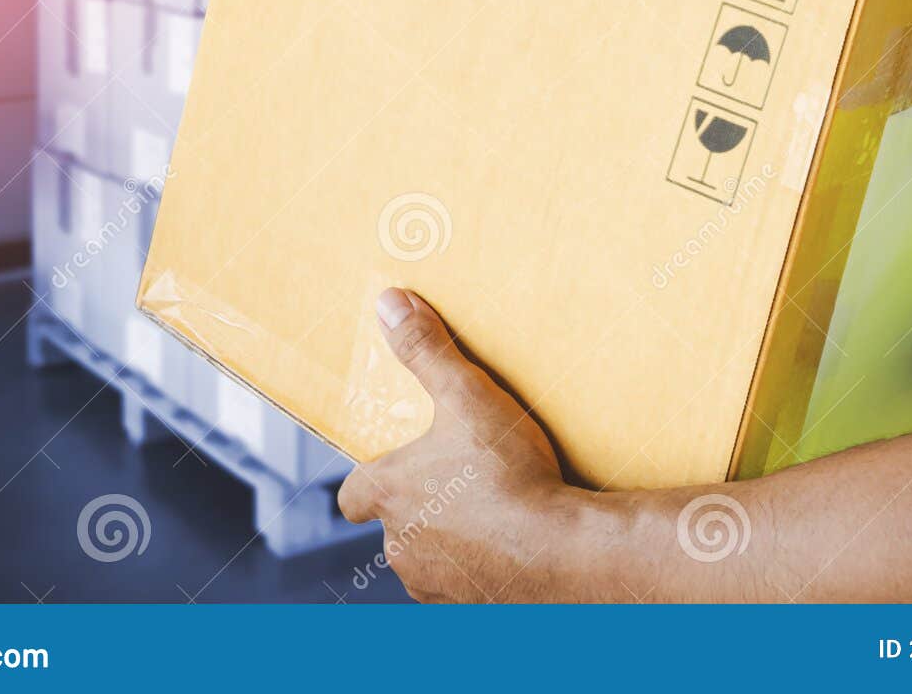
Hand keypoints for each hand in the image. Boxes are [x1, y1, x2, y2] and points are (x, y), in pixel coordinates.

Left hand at [337, 288, 574, 601]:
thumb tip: (389, 304)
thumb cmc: (508, 474)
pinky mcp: (470, 607)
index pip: (352, 494)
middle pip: (394, 525)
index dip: (367, 481)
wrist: (559, 551)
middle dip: (420, 507)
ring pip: (428, 558)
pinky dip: (481, 569)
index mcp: (390, 493)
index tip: (386, 472)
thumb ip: (427, 351)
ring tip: (492, 514)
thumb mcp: (467, 396)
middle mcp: (401, 544)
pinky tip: (513, 549)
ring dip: (450, 540)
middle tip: (459, 483)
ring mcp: (434, 582)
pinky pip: (465, 586)